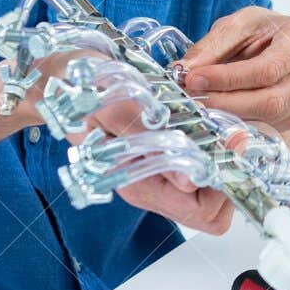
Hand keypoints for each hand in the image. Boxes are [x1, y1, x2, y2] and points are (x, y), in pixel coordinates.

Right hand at [19, 52, 236, 235]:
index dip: (226, 184)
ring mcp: (158, 176)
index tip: (230, 144)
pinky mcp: (163, 159)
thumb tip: (189, 179)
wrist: (59, 76)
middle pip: (214, 209)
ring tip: (219, 127)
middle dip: (230, 175)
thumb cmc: (78, 84)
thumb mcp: (109, 101)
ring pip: (212, 190)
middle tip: (231, 135)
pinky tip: (207, 124)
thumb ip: (145, 137)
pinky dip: (213, 149)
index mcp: (137, 183)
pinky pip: (202, 169)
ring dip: (224, 161)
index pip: (203, 213)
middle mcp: (151, 187)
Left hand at [175, 7, 289, 136]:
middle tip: (192, 97)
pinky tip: (218, 108)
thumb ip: (210, 47)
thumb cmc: (264, 30)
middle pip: (270, 100)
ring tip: (200, 101)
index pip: (268, 69)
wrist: (283, 46)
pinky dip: (237, 119)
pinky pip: (265, 124)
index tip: (194, 79)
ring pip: (267, 117)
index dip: (228, 79)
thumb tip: (182, 70)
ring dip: (228, 113)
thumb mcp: (237, 25)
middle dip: (226, 103)